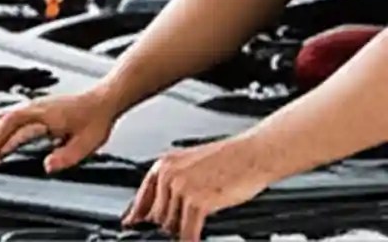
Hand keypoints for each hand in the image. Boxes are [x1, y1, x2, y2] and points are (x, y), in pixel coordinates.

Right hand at [0, 86, 120, 176]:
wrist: (103, 100)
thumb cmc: (95, 118)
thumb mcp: (87, 142)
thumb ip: (67, 156)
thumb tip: (47, 166)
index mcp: (40, 113)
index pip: (7, 125)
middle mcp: (30, 109)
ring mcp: (29, 110)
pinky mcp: (31, 114)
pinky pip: (4, 123)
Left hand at [123, 135, 272, 240]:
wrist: (253, 154)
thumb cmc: (229, 159)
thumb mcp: (190, 165)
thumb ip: (172, 183)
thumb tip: (161, 206)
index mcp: (163, 165)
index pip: (140, 199)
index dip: (137, 217)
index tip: (134, 227)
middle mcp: (168, 176)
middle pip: (155, 216)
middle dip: (164, 228)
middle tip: (173, 232)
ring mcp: (181, 189)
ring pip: (169, 226)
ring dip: (178, 233)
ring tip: (187, 233)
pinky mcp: (198, 202)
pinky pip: (187, 232)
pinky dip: (189, 240)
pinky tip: (194, 240)